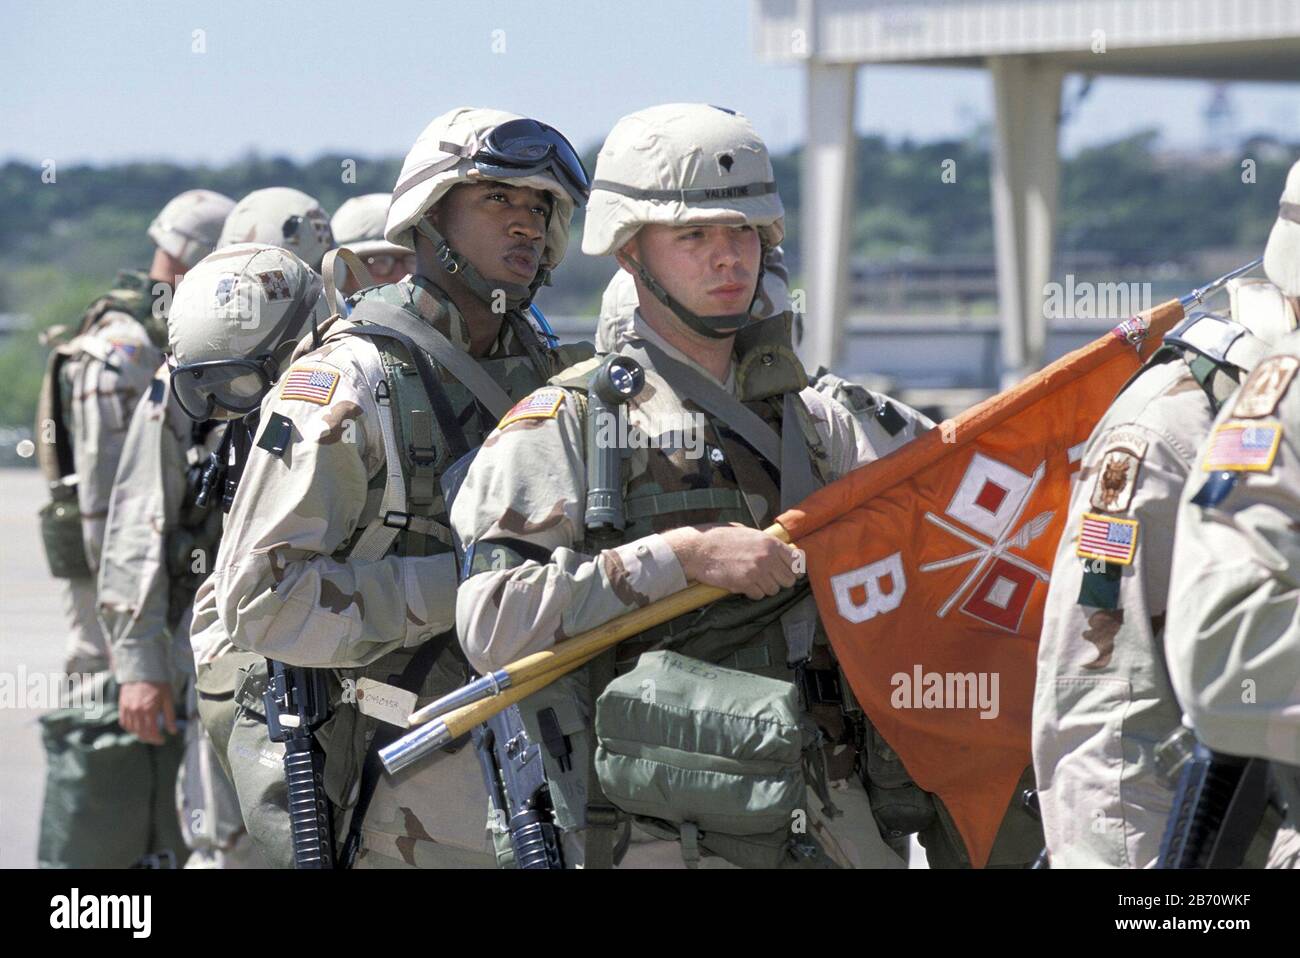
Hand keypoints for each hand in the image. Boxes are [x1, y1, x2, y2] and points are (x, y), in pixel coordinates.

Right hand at [118, 681, 176, 744]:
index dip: (157, 739)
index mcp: (149, 710)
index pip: (151, 732)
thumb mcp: (168, 699)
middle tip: (156, 738)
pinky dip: (130, 728)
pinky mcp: (122, 706)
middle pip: (141, 733)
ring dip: (139, 734)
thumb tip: (173, 731)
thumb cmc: (158, 684)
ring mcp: (128, 709)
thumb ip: (170, 717)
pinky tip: (136, 727)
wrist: (143, 670)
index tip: (162, 740)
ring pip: (131, 729)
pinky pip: (124, 722)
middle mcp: (136, 711)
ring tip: (148, 733)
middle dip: (149, 738)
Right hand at [662, 523, 800, 599]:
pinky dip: (752, 593)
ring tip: (752, 580)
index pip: (797, 561)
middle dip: (779, 581)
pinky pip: (759, 595)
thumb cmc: (719, 538)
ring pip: (774, 590)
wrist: (698, 549)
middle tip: (767, 578)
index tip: (791, 573)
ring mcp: (757, 571)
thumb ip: (764, 542)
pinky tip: (743, 584)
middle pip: (789, 579)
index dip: (795, 569)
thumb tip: (779, 551)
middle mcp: (767, 557)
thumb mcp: (747, 532)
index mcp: (770, 542)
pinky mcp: (745, 583)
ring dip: (764, 588)